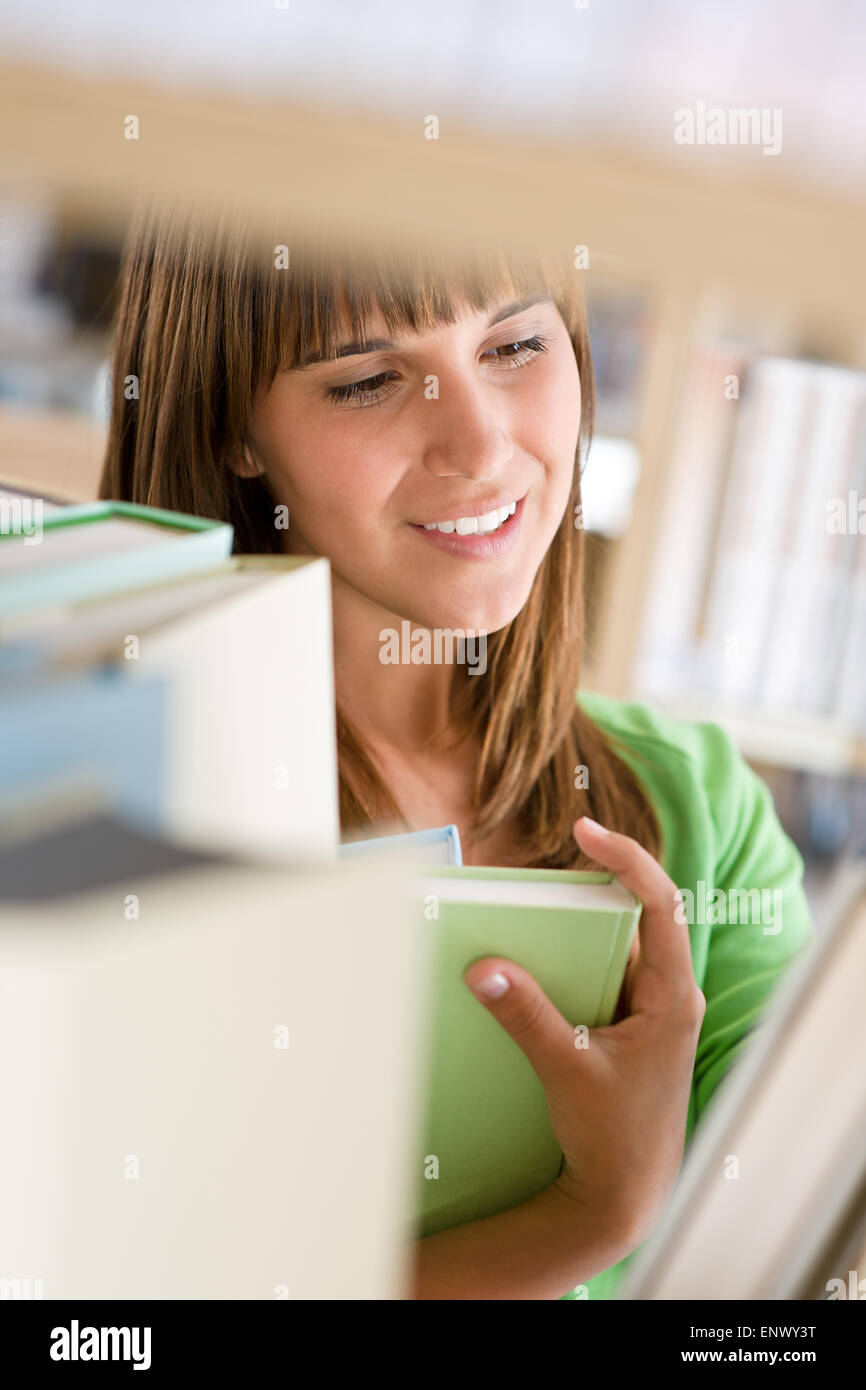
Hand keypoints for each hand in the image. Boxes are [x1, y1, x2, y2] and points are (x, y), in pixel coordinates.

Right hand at [463, 816, 704, 1251]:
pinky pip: (595, 977)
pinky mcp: (626, 1027)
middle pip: (632, 917)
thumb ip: (526, 1015)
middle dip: (584, 893)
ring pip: (610, 948)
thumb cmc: (614, 1138)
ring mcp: (648, 1010)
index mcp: (673, 996)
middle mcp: (667, 994)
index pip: (661, 904)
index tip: (586, 831)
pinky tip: (526, 972)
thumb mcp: (566, 1070)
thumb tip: (483, 967)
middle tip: (534, 880)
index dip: (627, 859)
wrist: (626, 1195)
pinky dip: (564, 967)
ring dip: (569, 933)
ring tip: (520, 923)